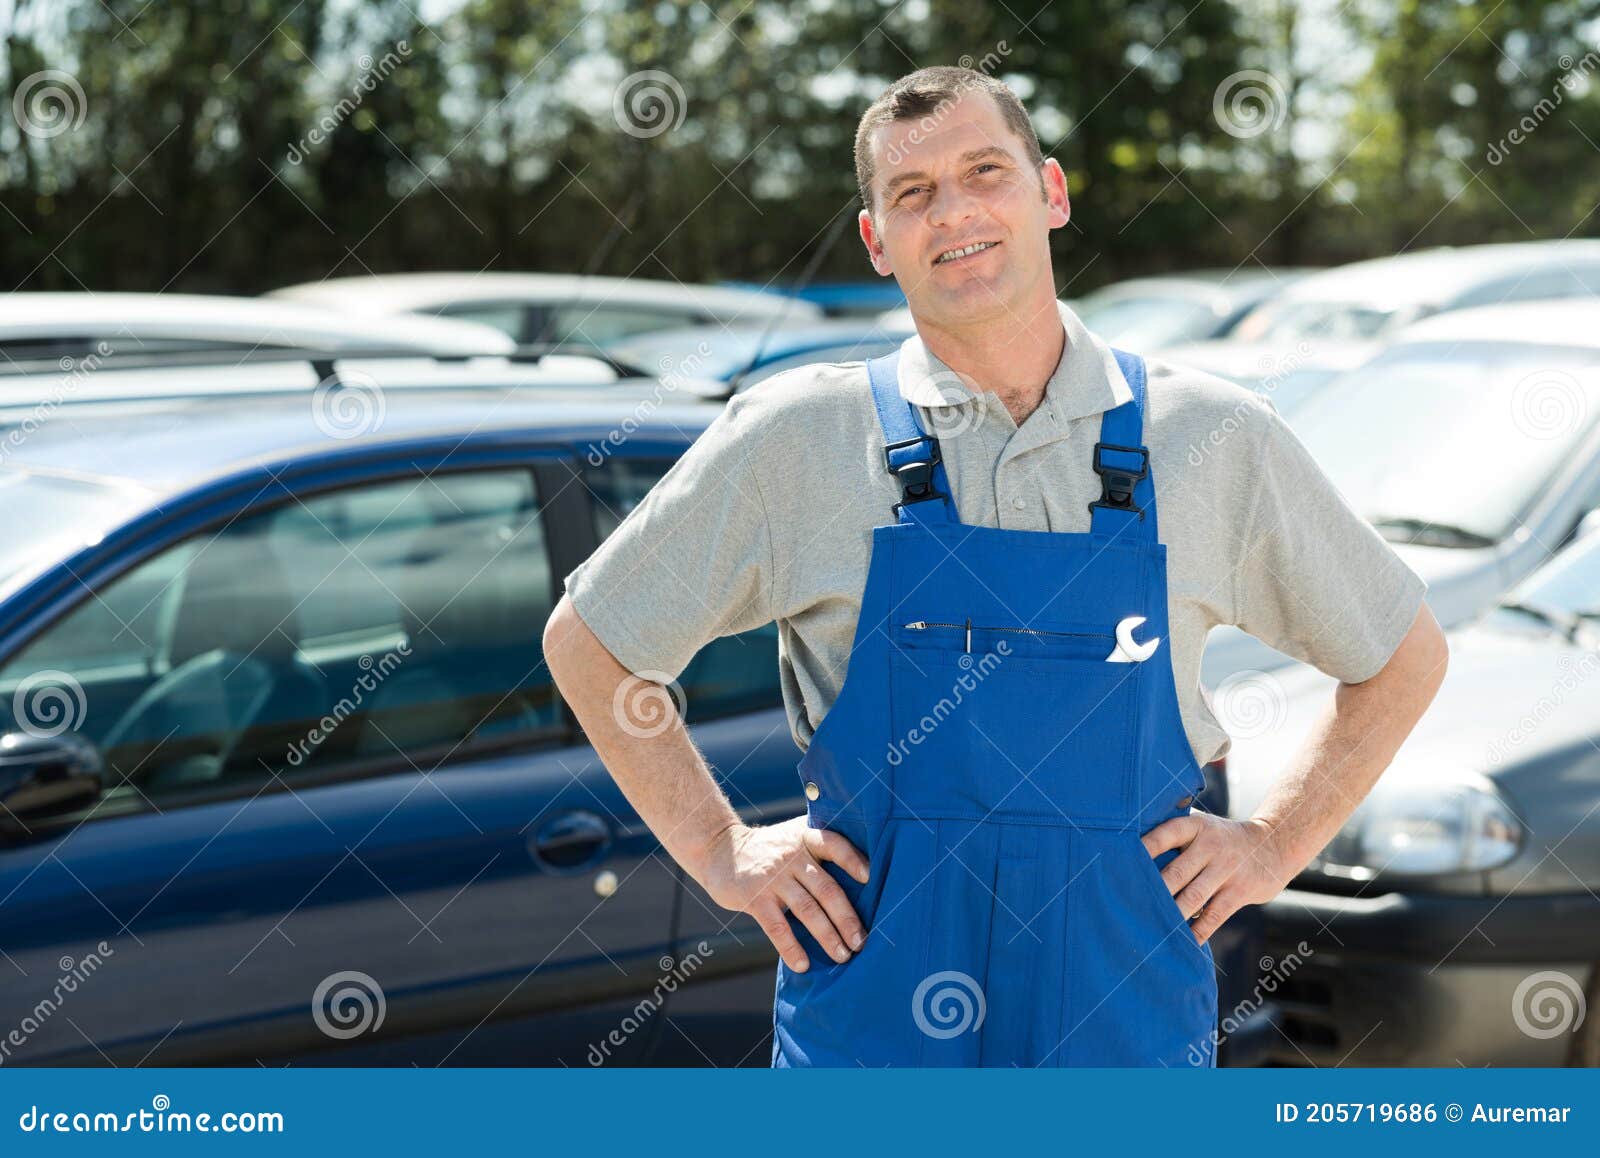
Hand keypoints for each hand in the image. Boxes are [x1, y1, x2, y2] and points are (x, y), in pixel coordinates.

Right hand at [695, 817, 869, 971]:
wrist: (719, 849)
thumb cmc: (769, 849)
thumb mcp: (793, 838)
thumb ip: (819, 852)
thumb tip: (863, 885)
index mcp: (805, 838)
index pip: (834, 845)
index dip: (853, 860)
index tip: (871, 879)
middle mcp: (792, 856)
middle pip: (827, 889)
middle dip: (847, 919)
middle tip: (861, 943)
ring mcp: (773, 877)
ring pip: (807, 910)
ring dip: (828, 936)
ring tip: (842, 956)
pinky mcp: (754, 898)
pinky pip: (777, 927)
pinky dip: (791, 948)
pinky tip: (803, 965)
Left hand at [1140, 813, 1291, 945]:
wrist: (1274, 845)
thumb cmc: (1221, 839)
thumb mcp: (1202, 826)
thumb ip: (1173, 833)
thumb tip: (1128, 849)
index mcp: (1195, 826)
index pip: (1164, 835)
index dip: (1142, 850)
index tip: (1118, 864)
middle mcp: (1211, 845)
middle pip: (1175, 873)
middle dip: (1152, 892)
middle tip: (1127, 906)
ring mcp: (1227, 869)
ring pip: (1192, 898)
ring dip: (1170, 915)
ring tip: (1149, 927)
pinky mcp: (1240, 892)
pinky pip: (1214, 917)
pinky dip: (1196, 932)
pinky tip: (1181, 943)